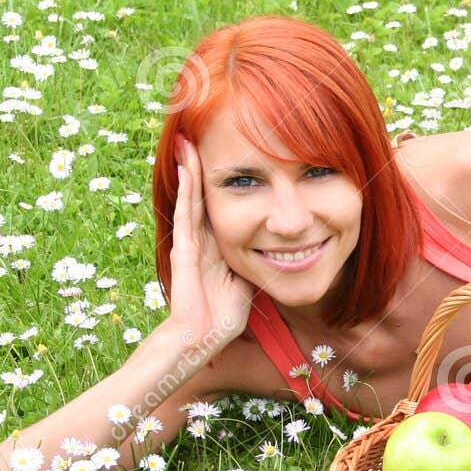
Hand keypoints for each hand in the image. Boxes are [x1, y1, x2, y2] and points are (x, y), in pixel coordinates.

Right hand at [167, 134, 252, 355]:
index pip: (219, 202)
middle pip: (201, 192)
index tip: (226, 152)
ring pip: (191, 197)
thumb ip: (260, 257)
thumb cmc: (226, 313)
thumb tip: (285, 242)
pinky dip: (186, 191)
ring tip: (187, 141)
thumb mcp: (250, 276)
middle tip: (196, 134)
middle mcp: (202, 237)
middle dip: (200, 165)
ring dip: (190, 169)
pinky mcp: (185, 251)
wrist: (203, 336)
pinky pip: (187, 216)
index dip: (220, 179)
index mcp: (217, 241)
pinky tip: (187, 170)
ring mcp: (191, 242)